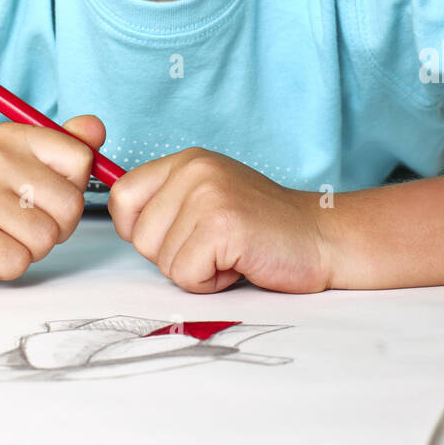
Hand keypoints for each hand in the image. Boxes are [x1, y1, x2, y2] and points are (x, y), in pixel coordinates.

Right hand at [0, 115, 105, 287]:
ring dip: (33, 248)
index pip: (81, 159)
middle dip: (57, 226)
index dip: (74, 187)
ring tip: (5, 235)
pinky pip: (18, 262)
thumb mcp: (24, 164)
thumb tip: (96, 129)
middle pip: (70, 205)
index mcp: (13, 136)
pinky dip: (10, 266)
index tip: (47, 194)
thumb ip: (65, 147)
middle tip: (25, 223)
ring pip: (47, 238)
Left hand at [107, 147, 337, 293]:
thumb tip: (121, 220)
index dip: (139, 229)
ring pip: (162, 260)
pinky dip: (212, 283)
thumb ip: (168, 203)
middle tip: (217, 245)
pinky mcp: (222, 225)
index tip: (176, 236)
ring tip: (231, 251)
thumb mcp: (209, 198)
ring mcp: (207, 195)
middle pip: (139, 236)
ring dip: (196, 271)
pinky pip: (186, 276)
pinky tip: (240, 262)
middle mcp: (193, 170)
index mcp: (186, 161)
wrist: (322, 238)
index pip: (122, 196)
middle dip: (174, 256)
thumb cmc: (264, 228)